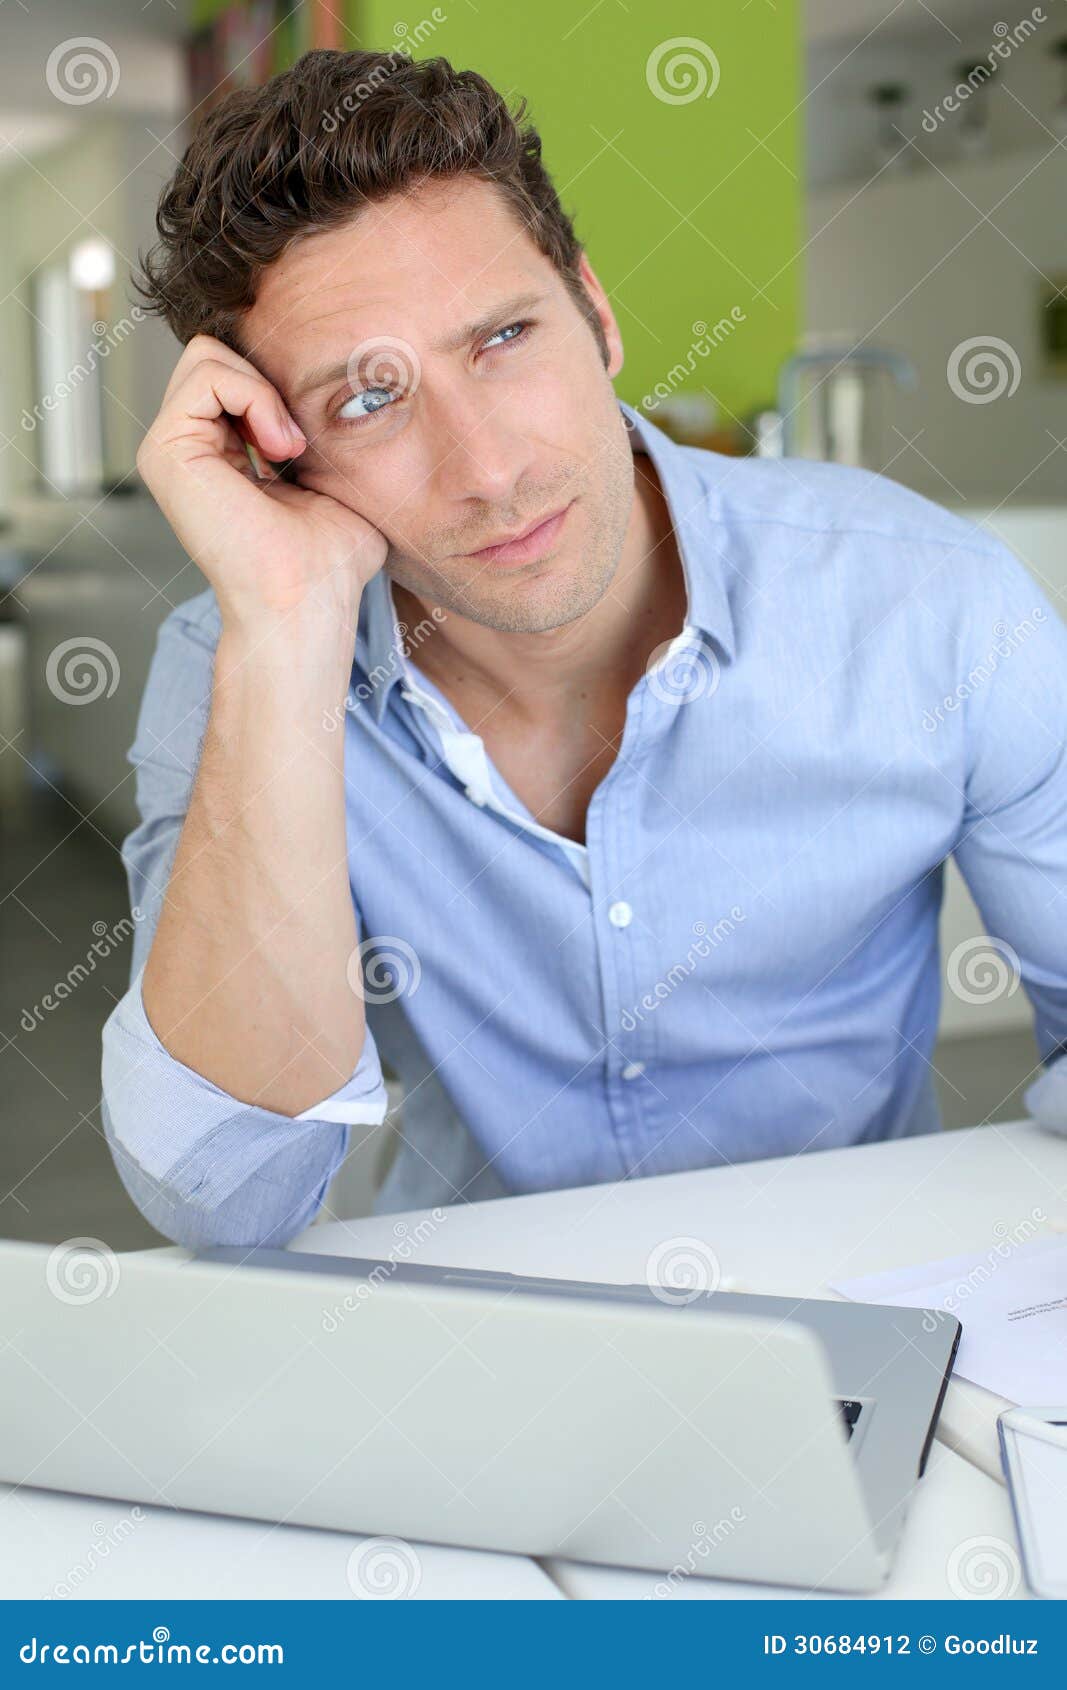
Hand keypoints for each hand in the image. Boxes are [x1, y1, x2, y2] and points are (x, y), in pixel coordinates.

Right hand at [137, 335, 387, 632]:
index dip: (279, 387)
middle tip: (295, 443)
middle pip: (214, 353)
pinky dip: (254, 397)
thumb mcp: (332, 478)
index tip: (306, 444)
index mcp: (218, 455)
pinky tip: (278, 447)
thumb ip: (319, 434)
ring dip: (263, 391)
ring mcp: (169, 450)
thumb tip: (344, 394)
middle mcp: (186, 450)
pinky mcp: (164, 451)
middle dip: (266, 381)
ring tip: (287, 448)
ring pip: (207, 355)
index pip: (235, 372)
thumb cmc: (331, 558)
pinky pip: (207, 374)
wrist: (310, 596)